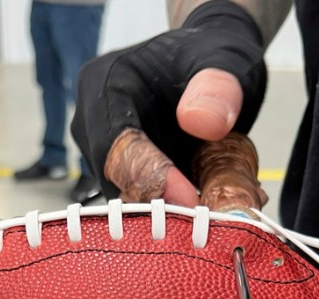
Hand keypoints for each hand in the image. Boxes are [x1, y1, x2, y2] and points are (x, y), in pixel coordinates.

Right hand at [71, 1, 267, 206]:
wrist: (213, 67)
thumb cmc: (212, 57)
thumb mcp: (226, 62)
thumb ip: (218, 88)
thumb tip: (197, 121)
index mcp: (104, 85)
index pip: (115, 145)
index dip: (150, 178)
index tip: (190, 202)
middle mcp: (92, 124)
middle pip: (115, 181)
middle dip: (162, 205)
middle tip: (209, 221)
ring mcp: (105, 153)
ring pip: (130, 198)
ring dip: (171, 212)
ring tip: (218, 209)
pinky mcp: (123, 175)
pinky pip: (144, 202)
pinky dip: (175, 209)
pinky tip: (210, 204)